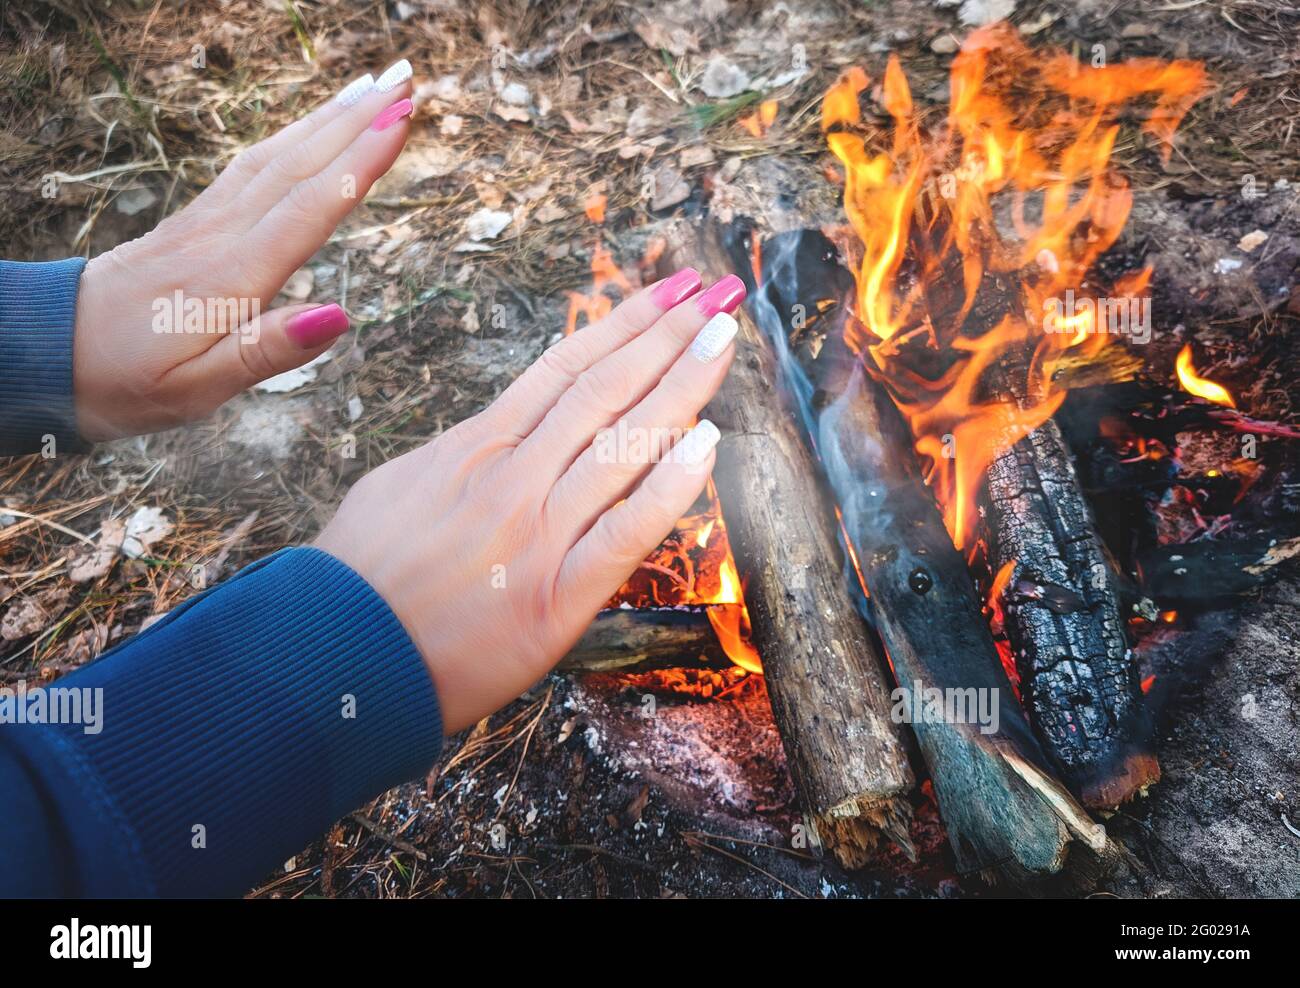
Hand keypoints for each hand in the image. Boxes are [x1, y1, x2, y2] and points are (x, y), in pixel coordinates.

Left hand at [72, 61, 415, 439]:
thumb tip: (338, 317)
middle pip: (296, 167)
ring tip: (370, 88)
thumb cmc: (122, 382)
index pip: (307, 209)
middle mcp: (218, 238)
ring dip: (325, 120)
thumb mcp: (195, 389)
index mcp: (229, 279)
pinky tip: (309, 130)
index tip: (400, 120)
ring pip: (273, 159)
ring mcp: (202, 225)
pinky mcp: (191, 226)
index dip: (358, 164)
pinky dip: (289, 140)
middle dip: (354, 122)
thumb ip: (265, 351)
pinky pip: (248, 169)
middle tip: (404, 80)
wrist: (43, 353)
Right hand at [315, 270, 746, 732]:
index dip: (625, 323)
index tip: (671, 291)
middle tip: (719, 295)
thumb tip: (503, 433)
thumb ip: (462, 456)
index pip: (565, 368)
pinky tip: (708, 445)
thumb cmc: (357, 578)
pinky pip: (623, 532)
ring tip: (724, 338)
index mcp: (475, 448)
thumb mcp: (402, 487)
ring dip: (682, 386)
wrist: (328, 658)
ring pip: (622, 444)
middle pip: (605, 390)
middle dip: (669, 336)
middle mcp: (512, 478)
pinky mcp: (555, 598)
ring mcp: (536, 534)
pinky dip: (668, 487)